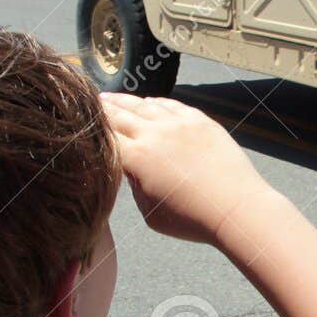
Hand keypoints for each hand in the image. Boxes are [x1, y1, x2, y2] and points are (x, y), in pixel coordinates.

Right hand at [100, 93, 276, 243]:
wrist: (236, 208)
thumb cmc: (192, 219)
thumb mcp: (150, 213)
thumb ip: (134, 185)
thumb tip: (129, 168)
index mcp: (136, 159)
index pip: (104, 137)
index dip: (90, 130)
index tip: (79, 124)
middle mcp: (154, 134)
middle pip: (119, 115)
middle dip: (101, 109)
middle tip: (87, 101)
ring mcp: (179, 123)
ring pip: (144, 104)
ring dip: (124, 101)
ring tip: (110, 97)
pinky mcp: (200, 121)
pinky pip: (171, 104)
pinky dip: (155, 102)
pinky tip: (148, 101)